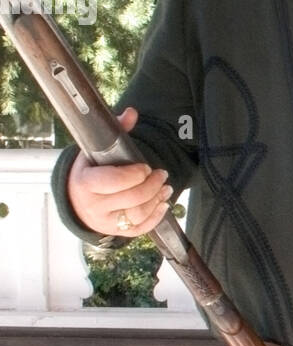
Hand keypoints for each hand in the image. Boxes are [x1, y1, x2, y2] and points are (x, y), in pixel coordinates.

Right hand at [65, 107, 172, 237]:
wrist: (75, 201)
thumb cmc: (89, 172)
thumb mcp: (94, 151)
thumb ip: (115, 132)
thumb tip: (131, 113)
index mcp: (86, 183)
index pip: (115, 180)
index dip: (135, 174)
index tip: (145, 166)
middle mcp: (94, 206)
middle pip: (132, 198)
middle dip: (152, 185)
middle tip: (161, 174)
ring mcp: (105, 222)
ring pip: (138, 214)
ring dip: (157, 199)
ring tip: (165, 187)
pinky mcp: (116, 232)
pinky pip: (140, 228)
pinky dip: (156, 216)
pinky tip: (163, 204)